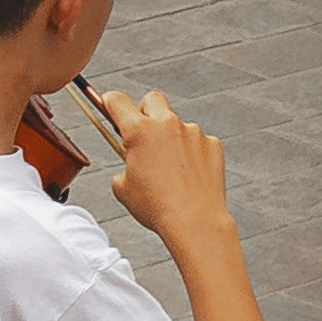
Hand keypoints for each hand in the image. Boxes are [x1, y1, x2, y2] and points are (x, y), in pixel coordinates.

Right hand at [104, 90, 228, 248]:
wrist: (194, 220)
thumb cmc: (158, 208)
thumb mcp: (123, 189)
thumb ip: (122, 167)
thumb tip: (128, 165)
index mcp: (140, 131)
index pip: (117, 101)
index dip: (110, 102)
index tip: (109, 104)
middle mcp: (167, 125)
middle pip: (152, 99)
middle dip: (144, 111)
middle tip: (142, 133)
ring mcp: (193, 132)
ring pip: (177, 124)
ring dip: (171, 138)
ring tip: (170, 168)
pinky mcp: (212, 144)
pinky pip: (198, 141)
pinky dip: (192, 152)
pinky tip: (188, 174)